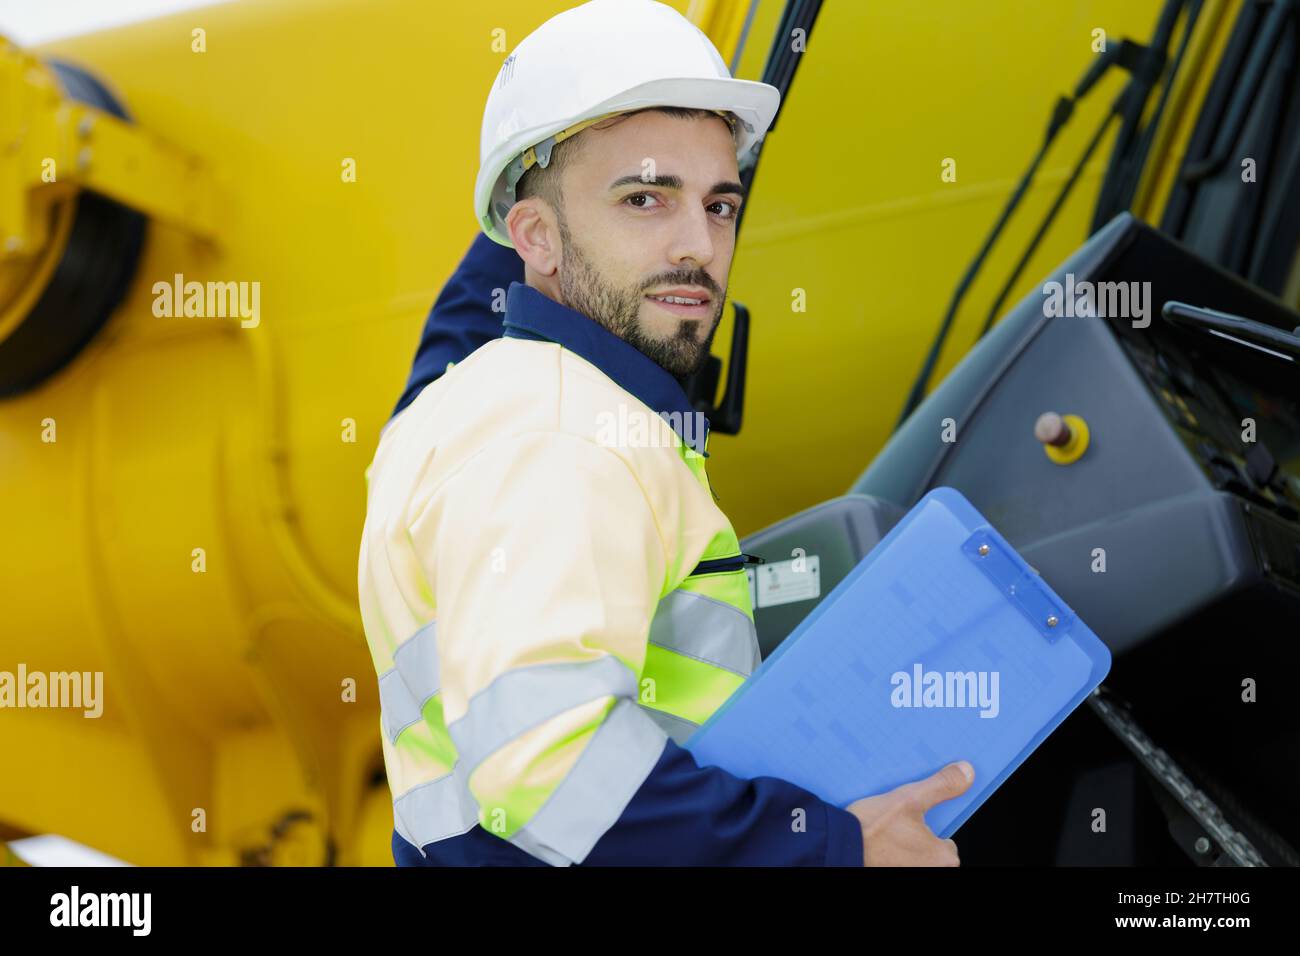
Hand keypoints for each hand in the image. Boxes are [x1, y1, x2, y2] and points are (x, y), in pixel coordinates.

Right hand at [845, 761, 973, 865]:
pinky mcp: (888, 869)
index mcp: (942, 858)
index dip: (933, 822)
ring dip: (904, 837)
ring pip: (913, 850)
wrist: (838, 845)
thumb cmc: (873, 829)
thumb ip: (942, 786)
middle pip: (930, 845)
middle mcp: (928, 870)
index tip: (918, 812)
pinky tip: (878, 832)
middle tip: (900, 816)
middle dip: (917, 831)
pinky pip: (898, 856)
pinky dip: (891, 846)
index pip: (949, 840)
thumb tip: (966, 772)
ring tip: (888, 822)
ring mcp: (908, 871)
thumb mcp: (910, 799)